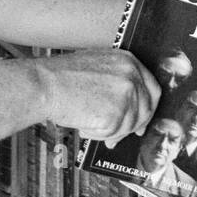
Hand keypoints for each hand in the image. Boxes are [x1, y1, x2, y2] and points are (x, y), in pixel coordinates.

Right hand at [33, 49, 158, 142]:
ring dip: (110, 131)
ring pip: (129, 125)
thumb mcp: (97, 66)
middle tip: (117, 135)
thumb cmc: (61, 76)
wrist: (44, 84)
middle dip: (133, 125)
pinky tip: (84, 127)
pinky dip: (99, 135)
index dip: (148, 108)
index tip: (141, 121)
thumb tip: (130, 109)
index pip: (152, 89)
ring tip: (88, 125)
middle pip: (146, 110)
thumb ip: (118, 82)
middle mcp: (132, 76)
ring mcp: (126, 95)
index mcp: (129, 61)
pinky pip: (113, 133)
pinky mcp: (116, 114)